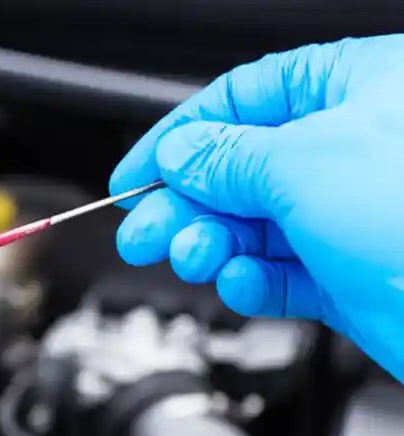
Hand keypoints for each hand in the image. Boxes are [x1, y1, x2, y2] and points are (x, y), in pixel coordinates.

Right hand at [109, 35, 403, 379]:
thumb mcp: (304, 165)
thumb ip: (227, 159)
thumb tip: (181, 154)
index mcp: (359, 91)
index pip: (246, 97)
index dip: (182, 135)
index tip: (136, 173)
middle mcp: (356, 149)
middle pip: (239, 168)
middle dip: (186, 203)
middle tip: (145, 232)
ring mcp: (353, 214)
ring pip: (252, 226)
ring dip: (211, 245)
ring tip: (194, 257)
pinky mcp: (350, 273)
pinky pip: (278, 273)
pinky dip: (249, 281)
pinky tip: (240, 283)